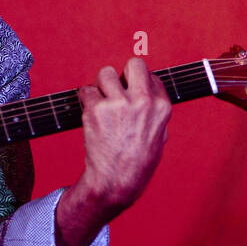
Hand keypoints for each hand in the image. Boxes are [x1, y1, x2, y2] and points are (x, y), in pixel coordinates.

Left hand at [74, 57, 170, 215]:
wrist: (116, 181)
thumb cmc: (138, 164)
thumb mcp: (159, 137)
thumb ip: (155, 113)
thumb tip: (150, 94)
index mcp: (162, 106)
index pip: (151, 77)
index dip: (138, 85)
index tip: (130, 94)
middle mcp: (142, 101)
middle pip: (133, 64)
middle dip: (123, 74)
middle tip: (115, 89)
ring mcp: (118, 103)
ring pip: (105, 73)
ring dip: (100, 85)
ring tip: (100, 101)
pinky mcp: (96, 109)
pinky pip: (86, 91)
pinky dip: (84, 99)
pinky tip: (89, 111)